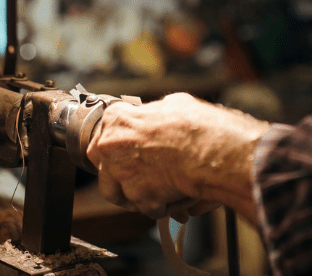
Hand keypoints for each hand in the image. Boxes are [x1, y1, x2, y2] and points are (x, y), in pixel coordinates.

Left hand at [85, 92, 268, 222]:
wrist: (209, 150)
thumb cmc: (195, 125)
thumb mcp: (175, 104)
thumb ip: (156, 114)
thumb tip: (160, 116)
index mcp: (116, 119)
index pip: (106, 131)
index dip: (122, 142)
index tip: (131, 148)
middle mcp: (110, 146)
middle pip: (103, 163)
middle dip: (120, 170)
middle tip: (142, 172)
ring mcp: (121, 174)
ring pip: (117, 192)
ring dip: (135, 193)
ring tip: (160, 188)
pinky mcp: (138, 198)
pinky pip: (147, 207)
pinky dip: (162, 205)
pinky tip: (179, 194)